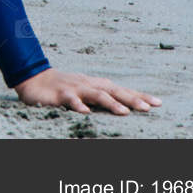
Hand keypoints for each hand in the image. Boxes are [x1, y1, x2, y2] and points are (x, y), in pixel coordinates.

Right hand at [15, 68, 160, 114]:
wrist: (34, 79)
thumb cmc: (63, 88)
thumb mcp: (84, 92)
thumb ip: (101, 98)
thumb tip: (125, 107)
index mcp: (96, 85)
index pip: (122, 90)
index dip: (139, 96)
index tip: (158, 103)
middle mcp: (89, 84)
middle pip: (113, 91)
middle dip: (132, 99)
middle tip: (148, 108)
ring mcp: (75, 88)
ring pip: (96, 95)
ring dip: (110, 103)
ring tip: (124, 112)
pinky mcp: (60, 94)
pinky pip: (70, 99)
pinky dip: (78, 105)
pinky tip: (85, 113)